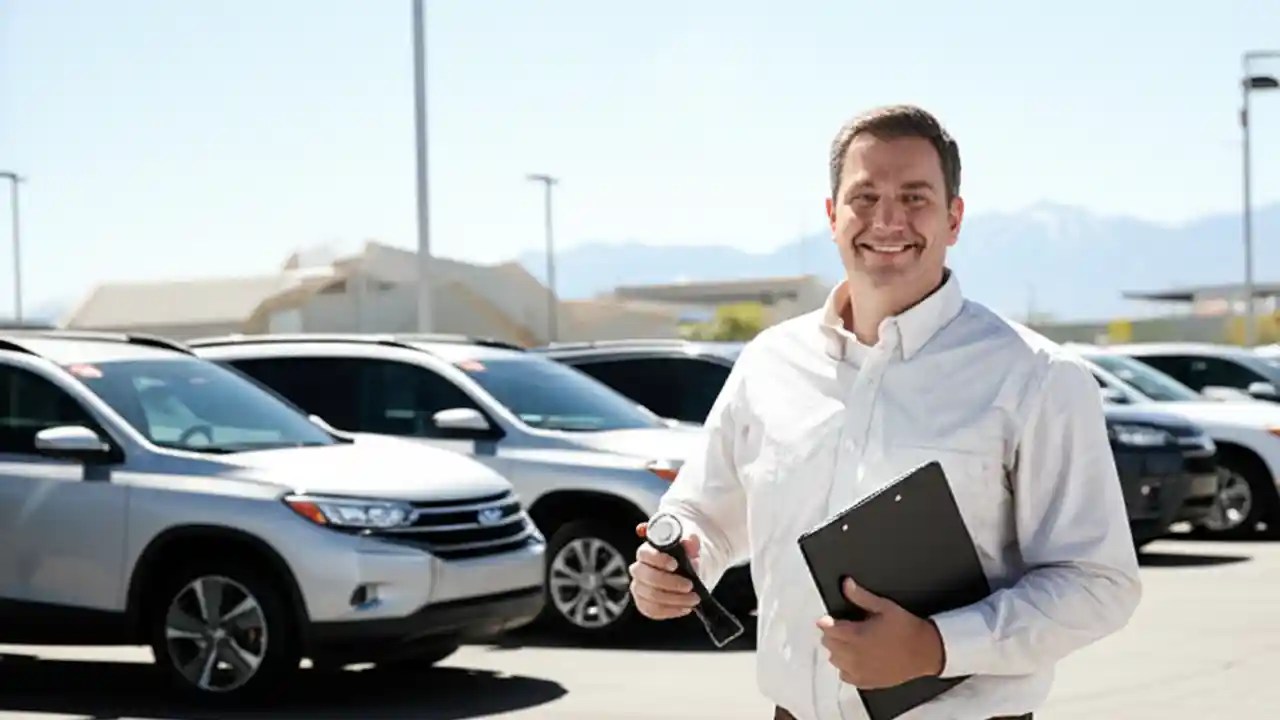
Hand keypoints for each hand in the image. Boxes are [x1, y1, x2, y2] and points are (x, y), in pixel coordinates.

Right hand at [628, 521, 701, 619]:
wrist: (686, 572)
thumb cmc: (683, 555)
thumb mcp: (689, 546)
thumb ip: (690, 542)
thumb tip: (691, 540)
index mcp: (646, 552)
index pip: (645, 554)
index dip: (658, 559)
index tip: (675, 565)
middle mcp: (638, 570)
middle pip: (646, 577)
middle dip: (670, 583)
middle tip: (689, 585)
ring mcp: (639, 588)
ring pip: (651, 597)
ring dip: (675, 599)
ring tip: (694, 598)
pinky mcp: (643, 604)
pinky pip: (653, 611)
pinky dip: (671, 611)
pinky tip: (685, 607)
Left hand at [817, 577, 945, 688]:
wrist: (926, 652)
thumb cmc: (906, 628)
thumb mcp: (885, 607)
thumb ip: (862, 597)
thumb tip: (846, 584)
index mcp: (856, 635)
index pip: (828, 629)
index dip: (827, 622)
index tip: (830, 619)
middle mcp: (854, 655)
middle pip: (829, 644)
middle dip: (832, 635)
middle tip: (845, 628)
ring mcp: (859, 671)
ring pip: (834, 660)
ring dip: (838, 650)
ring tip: (852, 643)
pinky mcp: (866, 682)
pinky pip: (845, 676)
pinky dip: (846, 667)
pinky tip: (857, 659)